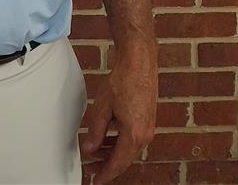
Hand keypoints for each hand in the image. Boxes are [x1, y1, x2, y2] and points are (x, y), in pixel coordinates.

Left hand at [79, 44, 156, 183]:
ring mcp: (148, 128)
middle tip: (90, 169)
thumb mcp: (102, 108)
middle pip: (124, 158)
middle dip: (107, 165)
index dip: (105, 173)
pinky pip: (132, 139)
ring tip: (95, 155)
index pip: (118, 163)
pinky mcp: (147, 121)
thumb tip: (89, 148)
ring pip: (128, 149)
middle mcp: (145, 135)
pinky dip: (119, 144)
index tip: (95, 180)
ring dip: (112, 154)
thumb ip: (95, 131)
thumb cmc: (123, 82)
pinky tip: (107, 142)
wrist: (139, 64)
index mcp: (134, 134)